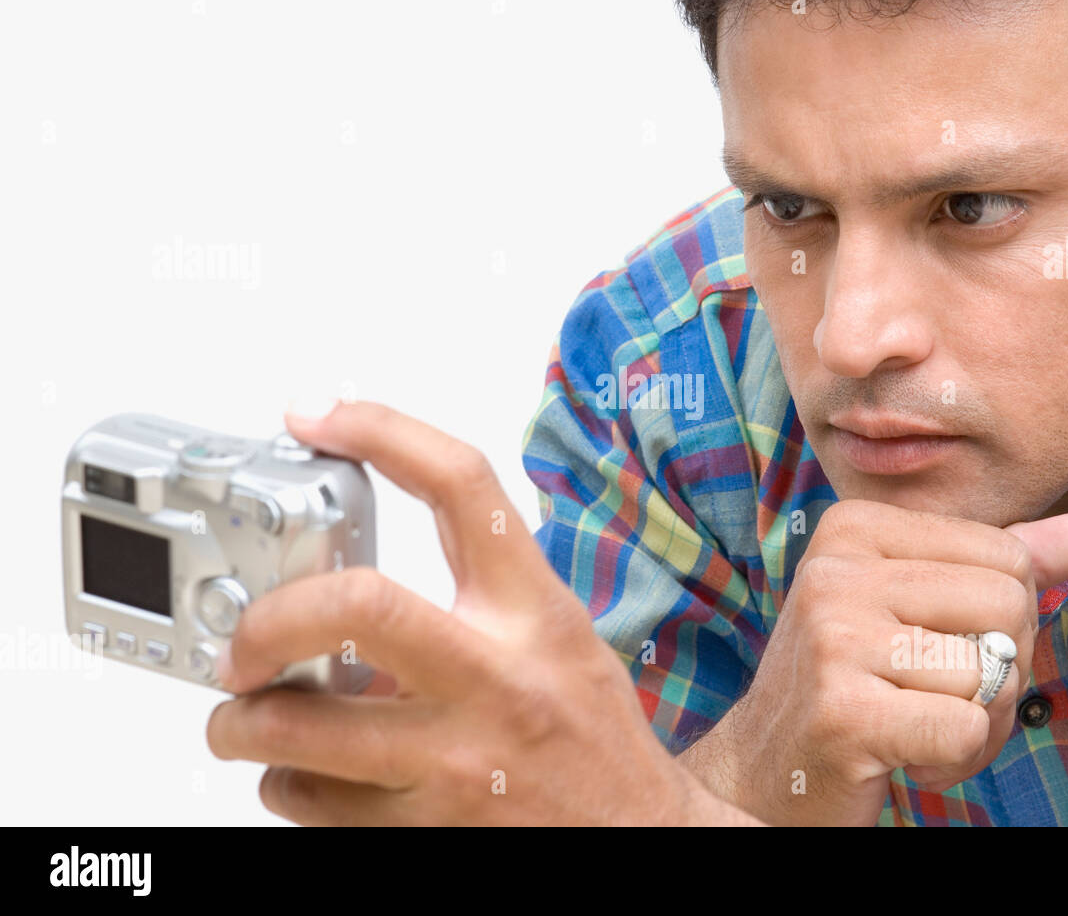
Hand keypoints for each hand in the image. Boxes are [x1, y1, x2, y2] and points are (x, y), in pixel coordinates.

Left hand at [206, 400, 756, 824]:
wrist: (637, 838)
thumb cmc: (594, 740)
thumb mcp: (558, 641)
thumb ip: (474, 604)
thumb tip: (346, 592)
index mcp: (533, 614)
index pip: (462, 486)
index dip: (381, 431)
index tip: (317, 416)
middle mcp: (497, 680)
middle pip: (355, 606)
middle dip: (267, 619)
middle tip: (241, 641)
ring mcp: (459, 763)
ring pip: (301, 732)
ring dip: (245, 726)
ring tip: (246, 720)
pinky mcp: (426, 832)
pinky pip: (311, 805)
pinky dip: (285, 788)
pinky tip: (309, 777)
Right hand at [677, 500, 1067, 825]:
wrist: (766, 770)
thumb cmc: (853, 681)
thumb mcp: (917, 605)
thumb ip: (1000, 564)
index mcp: (853, 527)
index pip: (1006, 555)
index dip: (1003, 621)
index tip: (938, 648)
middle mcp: (836, 571)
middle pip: (1010, 608)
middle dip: (1000, 671)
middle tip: (936, 697)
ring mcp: (834, 639)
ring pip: (993, 673)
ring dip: (977, 724)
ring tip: (916, 728)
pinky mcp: (844, 711)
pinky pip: (968, 729)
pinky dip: (956, 760)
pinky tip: (906, 758)